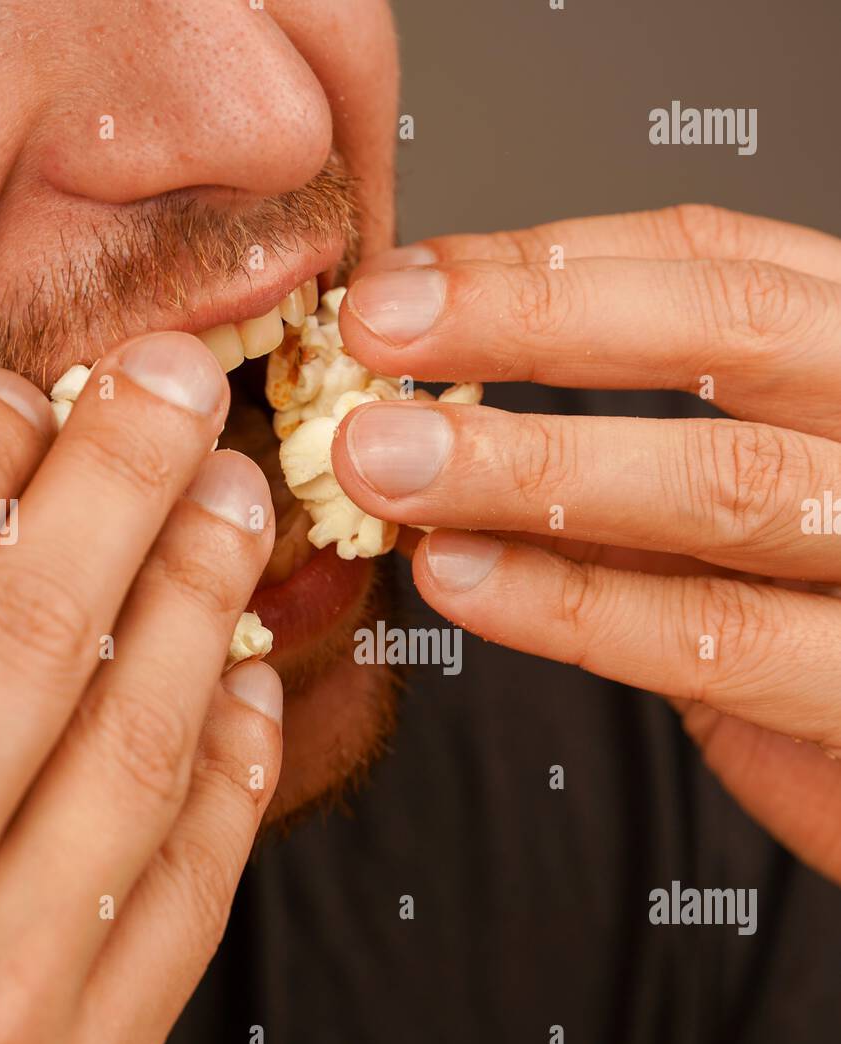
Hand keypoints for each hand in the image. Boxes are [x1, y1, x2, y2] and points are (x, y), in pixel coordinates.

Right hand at [0, 334, 281, 1043]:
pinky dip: (234, 774)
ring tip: (233, 505)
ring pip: (134, 760)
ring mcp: (8, 1011)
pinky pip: (189, 894)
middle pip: (28, 650)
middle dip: (114, 497)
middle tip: (176, 389)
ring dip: (197, 611)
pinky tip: (258, 683)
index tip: (32, 393)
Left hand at [334, 205, 840, 884]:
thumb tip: (468, 435)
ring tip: (391, 462)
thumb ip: (644, 490)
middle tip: (381, 331)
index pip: (722, 264)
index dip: (552, 263)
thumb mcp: (750, 537)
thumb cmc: (836, 647)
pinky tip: (469, 578)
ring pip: (723, 481)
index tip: (416, 285)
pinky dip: (574, 606)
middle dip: (535, 320)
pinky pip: (715, 634)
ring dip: (531, 466)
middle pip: (733, 327)